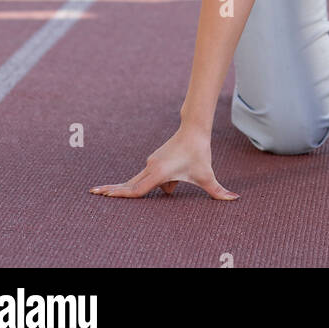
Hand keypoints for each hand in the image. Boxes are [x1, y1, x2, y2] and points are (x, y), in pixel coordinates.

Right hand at [89, 124, 238, 200]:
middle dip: (113, 189)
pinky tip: (175, 180)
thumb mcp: (207, 175)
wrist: (195, 129)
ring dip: (146, 189)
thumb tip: (234, 199)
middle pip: (130, 184)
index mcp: (159, 173)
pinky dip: (159, 183)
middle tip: (94, 192)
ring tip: (142, 183)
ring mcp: (152, 163)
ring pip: (144, 182)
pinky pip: (153, 177)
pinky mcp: (156, 161)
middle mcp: (151, 168)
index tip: (104, 194)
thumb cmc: (199, 152)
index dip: (120, 194)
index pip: (136, 189)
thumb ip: (218, 191)